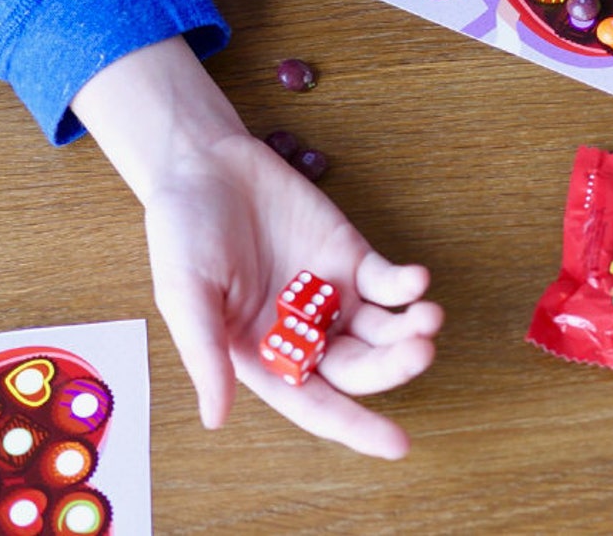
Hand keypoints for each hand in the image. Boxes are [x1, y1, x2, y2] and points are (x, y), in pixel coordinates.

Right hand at [72, 37, 441, 458]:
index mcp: (263, 355)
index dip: (357, 427)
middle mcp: (303, 332)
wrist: (204, 166)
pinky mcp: (348, 252)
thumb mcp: (184, 295)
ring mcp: (330, 291)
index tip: (399, 445)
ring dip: (410, 329)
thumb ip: (205, 353)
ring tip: (429, 317)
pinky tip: (417, 280)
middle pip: (360, 366)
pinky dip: (405, 284)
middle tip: (420, 351)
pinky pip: (385, 279)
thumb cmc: (183, 234)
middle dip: (393, 367)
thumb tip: (217, 418)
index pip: (317, 404)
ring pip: (382, 327)